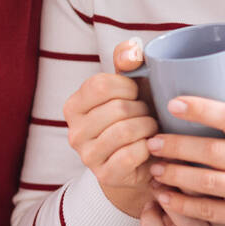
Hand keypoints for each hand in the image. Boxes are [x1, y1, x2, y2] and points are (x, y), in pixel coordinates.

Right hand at [62, 37, 157, 217]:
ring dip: (148, 127)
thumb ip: (126, 60)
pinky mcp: (105, 175)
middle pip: (117, 108)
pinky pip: (131, 155)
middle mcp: (74, 132)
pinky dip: (147, 148)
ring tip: (150, 129)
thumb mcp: (127, 85)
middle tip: (147, 114)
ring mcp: (87, 156)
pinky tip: (150, 147)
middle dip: (142, 109)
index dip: (126, 85)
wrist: (139, 161)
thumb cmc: (133, 116)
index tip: (136, 93)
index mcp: (74, 106)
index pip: (99, 85)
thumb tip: (132, 50)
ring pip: (126, 131)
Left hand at [146, 81, 224, 225]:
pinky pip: (209, 211)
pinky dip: (182, 204)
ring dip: (175, 175)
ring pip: (208, 183)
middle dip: (178, 146)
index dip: (202, 109)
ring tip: (155, 168)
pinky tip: (163, 195)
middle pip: (215, 152)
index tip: (173, 104)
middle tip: (152, 141)